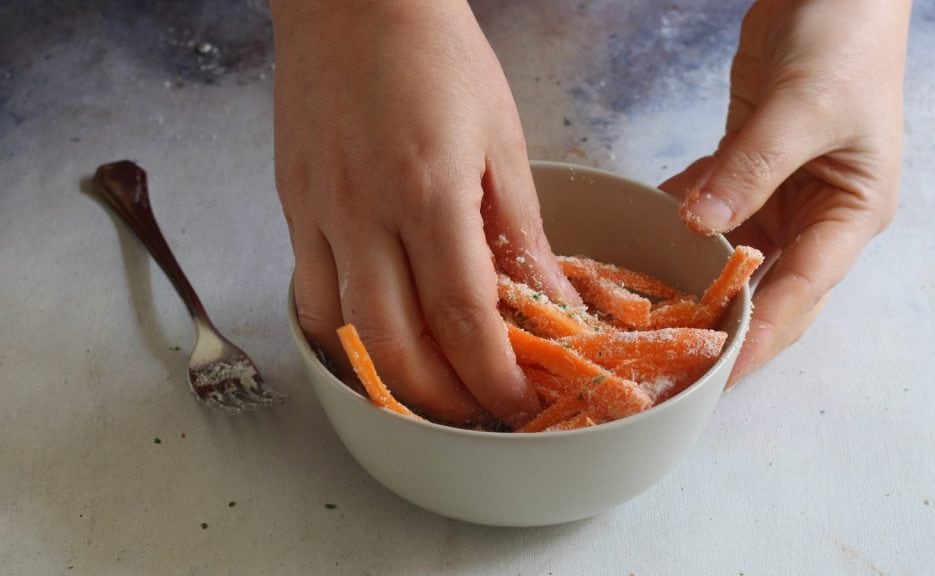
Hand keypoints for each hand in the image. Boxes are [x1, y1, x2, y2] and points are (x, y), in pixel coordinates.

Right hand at [271, 1, 576, 425]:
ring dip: (386, 376)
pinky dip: (343, 334)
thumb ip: (520, 231)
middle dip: (440, 398)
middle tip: (476, 411)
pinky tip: (374, 337)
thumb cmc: (436, 55)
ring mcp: (317, 211)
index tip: (517, 404)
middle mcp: (363, 211)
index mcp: (428, 191)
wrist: (355, 0)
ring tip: (428, 389)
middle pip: (394, 344)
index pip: (461, 315)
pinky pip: (308, 292)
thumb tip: (551, 301)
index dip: (492, 375)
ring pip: (340, 332)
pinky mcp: (291, 204)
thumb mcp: (500, 140)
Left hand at [660, 0, 910, 384]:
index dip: (760, 336)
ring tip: (650, 320)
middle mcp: (817, 215)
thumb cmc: (843, 41)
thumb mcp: (801, 108)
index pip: (801, 292)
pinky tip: (644, 246)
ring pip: (735, 256)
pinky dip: (680, 225)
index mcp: (851, 213)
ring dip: (696, 282)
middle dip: (727, 325)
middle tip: (676, 362)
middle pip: (769, 288)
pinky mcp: (748, 169)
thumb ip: (751, 169)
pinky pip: (711, 210)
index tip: (719, 373)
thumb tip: (701, 228)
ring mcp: (781, 193)